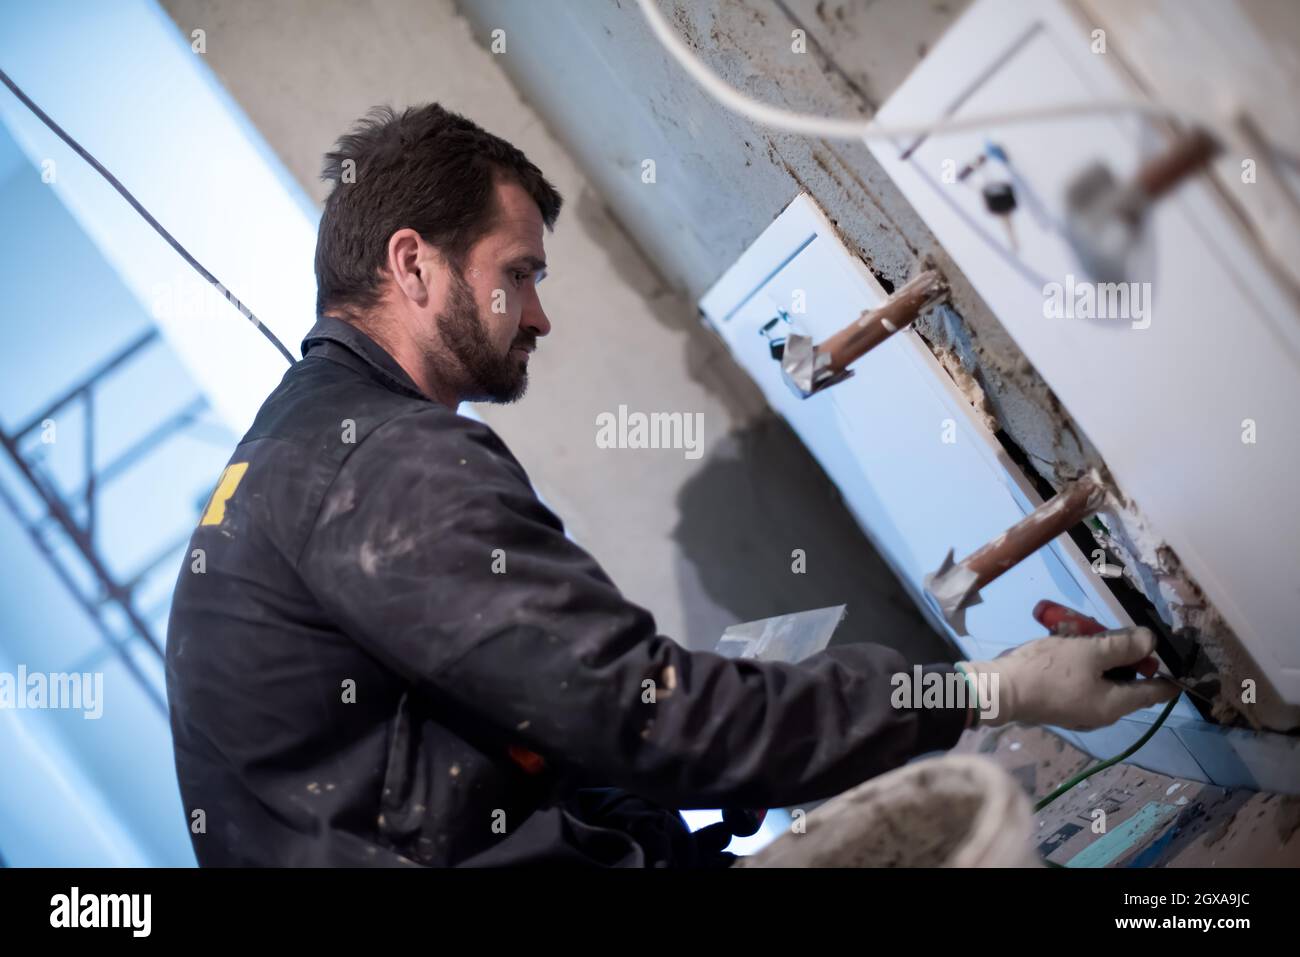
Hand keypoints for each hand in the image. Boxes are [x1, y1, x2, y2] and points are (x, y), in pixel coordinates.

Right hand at [959, 627, 1178, 729]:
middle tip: (1117, 631)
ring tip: (1087, 632)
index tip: (1177, 659)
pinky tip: (1068, 643)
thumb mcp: (1090, 652)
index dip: (1169, 676)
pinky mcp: (1060, 702)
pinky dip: (1082, 662)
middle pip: (1126, 681)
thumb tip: (1151, 642)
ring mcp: (1079, 709)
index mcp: (1115, 705)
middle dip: (1125, 655)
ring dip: (1100, 654)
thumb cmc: (1049, 671)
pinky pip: (1083, 680)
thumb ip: (1123, 646)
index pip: (1155, 693)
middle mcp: (1102, 712)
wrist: (1000, 690)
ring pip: (1103, 678)